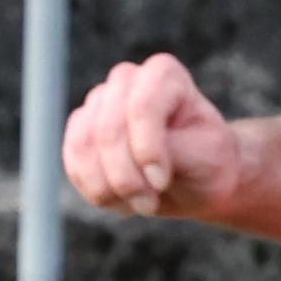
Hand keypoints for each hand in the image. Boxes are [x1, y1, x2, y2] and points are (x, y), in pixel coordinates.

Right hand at [59, 53, 245, 220]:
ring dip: (107, 188)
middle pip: (107, 129)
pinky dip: (95, 191)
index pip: (142, 107)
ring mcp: (99, 104)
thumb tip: (133, 155)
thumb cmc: (207, 162)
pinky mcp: (81, 132)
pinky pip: (73, 163)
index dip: (147, 150)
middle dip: (125, 178)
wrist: (197, 178)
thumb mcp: (204, 157)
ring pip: (82, 146)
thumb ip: (171, 150)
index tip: (161, 182)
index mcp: (164, 74)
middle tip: (149, 206)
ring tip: (138, 205)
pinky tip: (122, 202)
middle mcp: (126, 80)